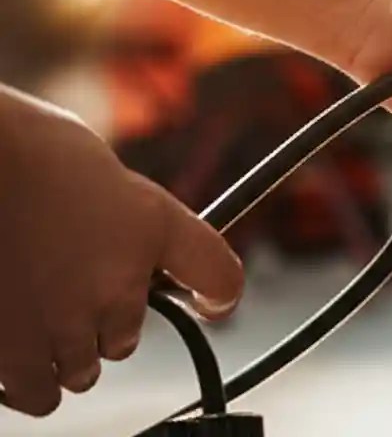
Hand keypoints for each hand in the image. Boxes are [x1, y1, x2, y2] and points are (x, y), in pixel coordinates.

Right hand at [0, 88, 241, 416]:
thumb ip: (123, 221)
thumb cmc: (21, 149)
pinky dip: (22, 376)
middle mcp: (117, 283)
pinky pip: (32, 391)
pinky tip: (10, 340)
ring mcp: (62, 323)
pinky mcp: (8, 353)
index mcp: (150, 224)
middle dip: (101, 320)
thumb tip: (122, 255)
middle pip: (126, 339)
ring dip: (62, 350)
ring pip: (79, 370)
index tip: (202, 299)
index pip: (221, 277)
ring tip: (30, 310)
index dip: (215, 294)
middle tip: (65, 286)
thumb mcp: (97, 171)